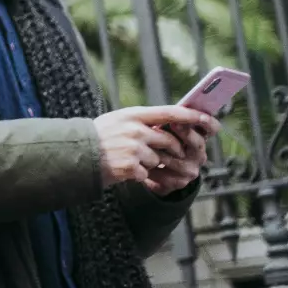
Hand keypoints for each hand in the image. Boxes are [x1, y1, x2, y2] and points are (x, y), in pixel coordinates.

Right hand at [94, 106, 217, 188]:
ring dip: (149, 164)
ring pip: (158, 159)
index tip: (210, 120)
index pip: (170, 113)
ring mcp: (132, 148)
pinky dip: (138, 174)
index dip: (193, 116)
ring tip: (129, 159)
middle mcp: (135, 129)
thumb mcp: (118, 120)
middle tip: (160, 153)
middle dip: (170, 150)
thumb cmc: (99, 137)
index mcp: (133, 115)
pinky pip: (146, 173)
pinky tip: (124, 169)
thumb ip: (142, 121)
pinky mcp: (130, 166)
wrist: (76, 155)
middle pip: (169, 141)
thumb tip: (171, 125)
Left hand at [145, 123, 210, 195]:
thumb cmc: (155, 142)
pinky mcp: (178, 182)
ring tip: (148, 146)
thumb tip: (179, 105)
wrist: (147, 169)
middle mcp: (198, 154)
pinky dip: (154, 170)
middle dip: (186, 133)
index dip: (207, 122)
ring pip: (180, 161)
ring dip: (163, 153)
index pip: (209, 129)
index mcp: (196, 137)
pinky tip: (144, 165)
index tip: (200, 116)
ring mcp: (190, 170)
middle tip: (175, 124)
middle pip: (198, 144)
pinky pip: (168, 176)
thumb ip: (170, 118)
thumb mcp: (161, 127)